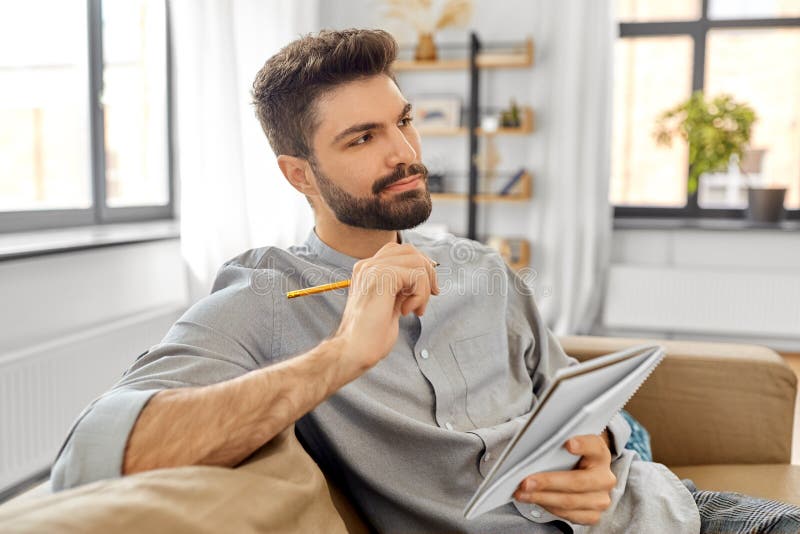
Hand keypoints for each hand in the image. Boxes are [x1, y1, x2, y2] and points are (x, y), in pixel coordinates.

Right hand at [333, 242, 438, 379]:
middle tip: (429, 297)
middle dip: (428, 272)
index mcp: (367, 269)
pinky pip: (417, 275)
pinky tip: (407, 311)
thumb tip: (425, 275)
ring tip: (415, 309)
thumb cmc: (371, 333)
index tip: (429, 289)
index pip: (400, 252)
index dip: (419, 267)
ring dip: (425, 288)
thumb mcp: (390, 303)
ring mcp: (374, 268)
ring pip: (417, 262)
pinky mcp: (383, 276)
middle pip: (411, 251)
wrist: (355, 350)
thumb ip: (402, 287)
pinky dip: (421, 295)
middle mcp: (368, 264)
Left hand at [513, 434, 616, 525]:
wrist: (585, 474)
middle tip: (526, 482)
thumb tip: (533, 447)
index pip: (594, 446)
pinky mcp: (593, 515)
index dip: (583, 445)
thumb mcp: (567, 445)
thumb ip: (557, 444)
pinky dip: (548, 507)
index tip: (568, 444)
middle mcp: (605, 478)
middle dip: (548, 482)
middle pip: (577, 481)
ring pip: (570, 501)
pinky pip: (568, 514)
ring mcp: (601, 499)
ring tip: (522, 493)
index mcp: (600, 454)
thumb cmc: (571, 457)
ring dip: (542, 498)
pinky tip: (534, 500)